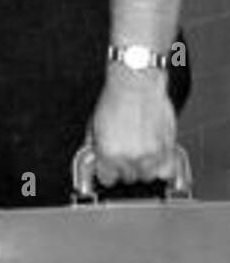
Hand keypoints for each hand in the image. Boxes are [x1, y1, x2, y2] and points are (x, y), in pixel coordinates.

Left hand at [88, 65, 177, 187]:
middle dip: (125, 168)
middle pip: (129, 178)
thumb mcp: (94, 124)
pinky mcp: (168, 149)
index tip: (109, 168)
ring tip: (140, 152)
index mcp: (108, 153)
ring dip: (144, 168)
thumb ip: (97, 146)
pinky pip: (168, 171)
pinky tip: (155, 157)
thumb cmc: (115, 99)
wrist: (136, 84)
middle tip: (125, 153)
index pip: (107, 179)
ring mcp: (151, 155)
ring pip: (148, 176)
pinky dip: (162, 167)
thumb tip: (96, 159)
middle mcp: (130, 157)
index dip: (107, 172)